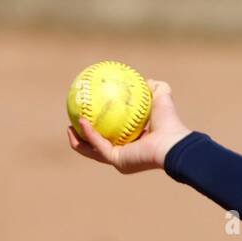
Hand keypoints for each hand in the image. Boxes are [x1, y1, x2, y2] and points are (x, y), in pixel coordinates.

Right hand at [67, 80, 191, 173]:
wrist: (172, 143)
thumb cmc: (170, 123)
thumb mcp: (162, 99)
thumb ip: (155, 88)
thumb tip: (144, 80)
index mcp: (136, 142)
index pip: (114, 134)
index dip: (101, 125)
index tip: (91, 112)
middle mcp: (127, 153)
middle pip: (98, 146)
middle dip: (83, 137)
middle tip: (74, 122)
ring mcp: (120, 159)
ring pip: (92, 151)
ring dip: (79, 139)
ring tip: (70, 126)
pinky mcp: (116, 161)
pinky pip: (97, 145)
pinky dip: (88, 133)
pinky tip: (81, 120)